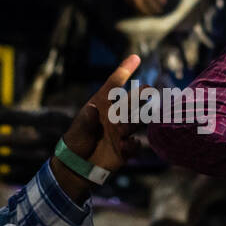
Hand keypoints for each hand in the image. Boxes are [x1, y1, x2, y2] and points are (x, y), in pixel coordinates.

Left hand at [52, 55, 144, 202]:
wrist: (76, 167)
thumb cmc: (75, 143)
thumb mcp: (77, 131)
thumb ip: (85, 120)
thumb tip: (92, 109)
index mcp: (101, 106)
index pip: (114, 85)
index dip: (124, 71)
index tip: (136, 57)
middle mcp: (114, 116)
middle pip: (132, 101)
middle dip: (141, 94)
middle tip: (149, 90)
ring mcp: (121, 132)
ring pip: (137, 120)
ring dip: (141, 118)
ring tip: (141, 119)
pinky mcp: (125, 148)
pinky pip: (135, 144)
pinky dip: (133, 145)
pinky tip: (127, 145)